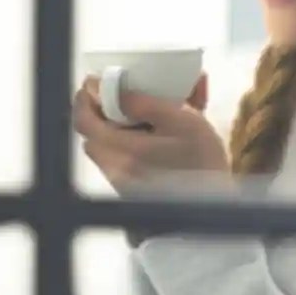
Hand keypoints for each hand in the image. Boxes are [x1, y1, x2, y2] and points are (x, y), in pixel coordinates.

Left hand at [73, 75, 230, 194]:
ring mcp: (122, 181)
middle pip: (95, 131)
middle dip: (105, 109)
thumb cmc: (201, 164)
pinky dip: (132, 143)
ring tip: (144, 115)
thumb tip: (118, 91)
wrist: (212, 213)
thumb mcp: (183, 123)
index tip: (97, 81)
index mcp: (120, 149)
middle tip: (123, 94)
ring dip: (120, 126)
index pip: (83, 120)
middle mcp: (114, 167)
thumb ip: (148, 104)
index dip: (86, 97)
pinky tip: (157, 136)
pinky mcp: (133, 190)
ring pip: (110, 145)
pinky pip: (123, 159)